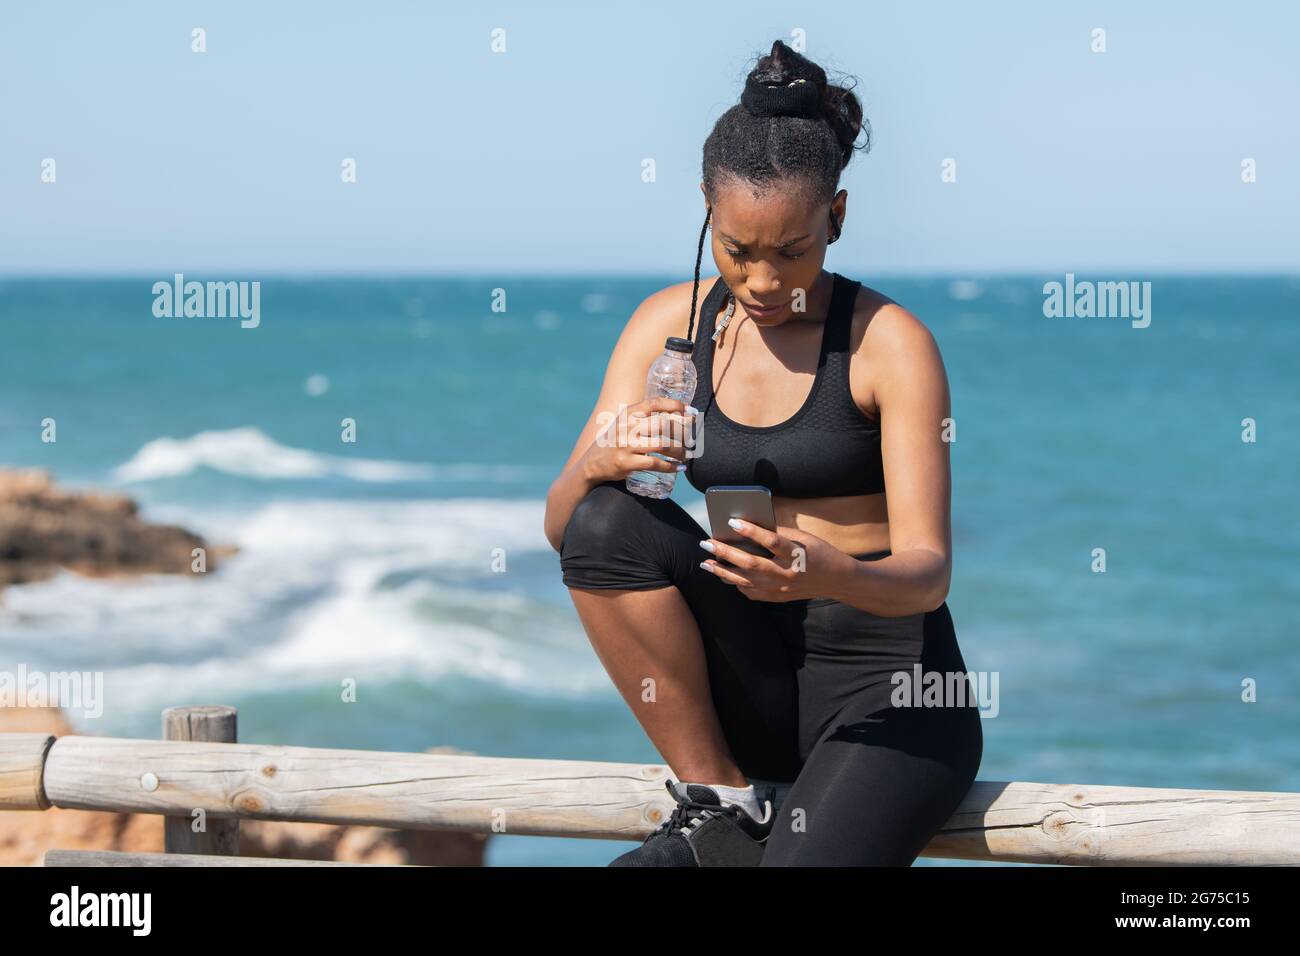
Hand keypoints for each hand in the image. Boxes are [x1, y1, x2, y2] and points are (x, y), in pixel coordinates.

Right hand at [581, 397, 699, 483]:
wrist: (591, 463)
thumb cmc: (614, 442)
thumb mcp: (624, 424)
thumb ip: (643, 418)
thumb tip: (677, 415)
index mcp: (628, 414)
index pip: (653, 403)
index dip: (673, 405)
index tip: (687, 410)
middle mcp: (627, 427)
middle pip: (662, 425)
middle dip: (682, 431)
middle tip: (692, 437)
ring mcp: (626, 445)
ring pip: (661, 445)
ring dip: (679, 451)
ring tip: (687, 454)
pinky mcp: (627, 463)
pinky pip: (654, 464)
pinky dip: (670, 467)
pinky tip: (678, 468)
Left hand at [698, 519, 856, 602]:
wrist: (837, 579)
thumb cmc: (818, 552)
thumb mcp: (804, 537)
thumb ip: (779, 532)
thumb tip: (749, 525)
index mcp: (797, 553)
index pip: (772, 541)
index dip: (752, 531)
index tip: (732, 522)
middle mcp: (788, 574)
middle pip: (752, 564)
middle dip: (726, 553)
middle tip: (707, 543)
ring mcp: (782, 589)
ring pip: (747, 581)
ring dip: (723, 572)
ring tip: (706, 563)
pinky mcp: (779, 598)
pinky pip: (752, 593)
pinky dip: (737, 584)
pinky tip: (725, 576)